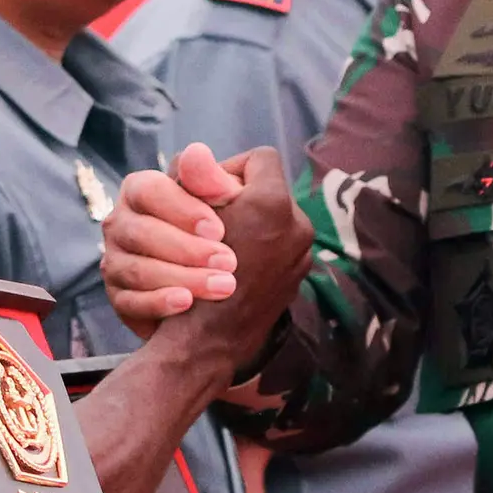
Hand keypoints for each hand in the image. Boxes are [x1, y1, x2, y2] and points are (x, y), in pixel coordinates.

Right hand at [105, 143, 252, 331]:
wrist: (218, 288)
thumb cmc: (220, 232)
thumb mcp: (224, 203)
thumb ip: (211, 180)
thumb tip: (197, 152)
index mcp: (141, 190)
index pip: (149, 190)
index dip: (182, 208)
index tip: (219, 229)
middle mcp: (121, 223)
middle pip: (139, 232)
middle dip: (186, 248)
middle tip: (229, 261)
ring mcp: (116, 261)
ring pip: (136, 269)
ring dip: (181, 277)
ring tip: (222, 286)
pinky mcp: (119, 299)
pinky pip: (130, 302)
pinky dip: (158, 303)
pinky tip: (187, 304)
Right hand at [165, 147, 311, 364]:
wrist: (208, 340)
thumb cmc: (192, 273)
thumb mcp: (191, 217)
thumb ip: (198, 178)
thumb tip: (199, 152)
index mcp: (273, 202)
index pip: (259, 159)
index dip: (229, 169)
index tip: (208, 191)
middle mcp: (298, 225)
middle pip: (268, 190)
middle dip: (240, 199)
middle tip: (212, 218)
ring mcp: (301, 255)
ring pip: (274, 220)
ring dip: (249, 225)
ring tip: (221, 243)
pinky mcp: (297, 278)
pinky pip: (278, 248)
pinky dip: (257, 249)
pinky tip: (233, 265)